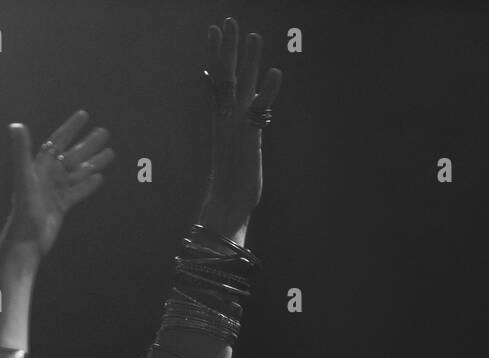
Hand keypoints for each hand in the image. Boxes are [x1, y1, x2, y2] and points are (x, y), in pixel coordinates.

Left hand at [6, 110, 114, 256]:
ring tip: (110, 153)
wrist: (27, 240)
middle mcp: (48, 176)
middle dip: (88, 143)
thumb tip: (16, 125)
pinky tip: (100, 178)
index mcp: (40, 166)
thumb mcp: (24, 178)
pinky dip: (88, 184)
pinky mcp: (61, 205)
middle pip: (72, 155)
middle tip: (105, 132)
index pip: (57, 141)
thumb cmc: (24, 209)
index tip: (84, 115)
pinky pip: (78, 191)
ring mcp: (55, 191)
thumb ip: (20, 151)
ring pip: (78, 172)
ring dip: (93, 162)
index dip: (70, 128)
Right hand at [203, 18, 282, 218]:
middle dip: (227, 47)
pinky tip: (275, 72)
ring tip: (253, 36)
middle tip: (227, 21)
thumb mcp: (228, 145)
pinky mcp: (249, 138)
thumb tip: (221, 119)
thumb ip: (226, 124)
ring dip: (248, 60)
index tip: (213, 30)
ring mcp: (235, 126)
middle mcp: (225, 117)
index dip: (215, 53)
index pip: (215, 78)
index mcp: (220, 118)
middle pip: (225, 75)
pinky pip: (258, 109)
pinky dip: (267, 91)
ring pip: (241, 86)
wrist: (225, 205)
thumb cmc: (229, 180)